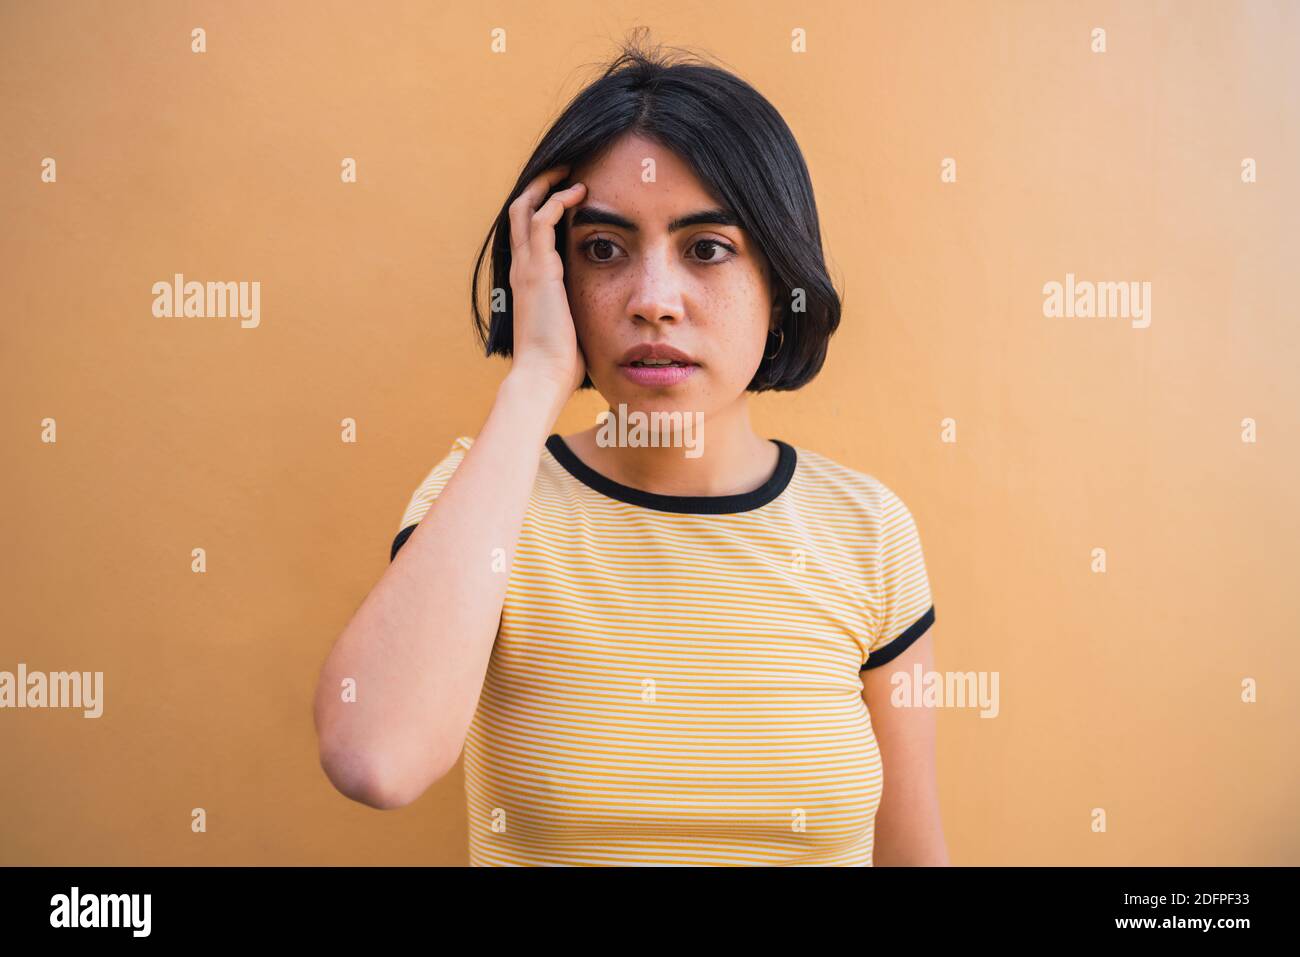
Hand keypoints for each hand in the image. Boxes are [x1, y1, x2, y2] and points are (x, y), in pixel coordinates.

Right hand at [505, 164, 587, 397]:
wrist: (543, 377)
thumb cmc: (560, 364)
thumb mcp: (572, 328)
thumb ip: (581, 311)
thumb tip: (606, 317)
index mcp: (529, 283)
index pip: (528, 234)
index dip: (544, 210)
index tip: (571, 197)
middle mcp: (522, 270)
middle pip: (520, 212)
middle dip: (541, 187)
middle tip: (566, 170)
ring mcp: (526, 268)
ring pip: (525, 208)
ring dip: (548, 185)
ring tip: (572, 171)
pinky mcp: (538, 270)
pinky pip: (541, 219)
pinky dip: (557, 200)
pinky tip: (580, 193)